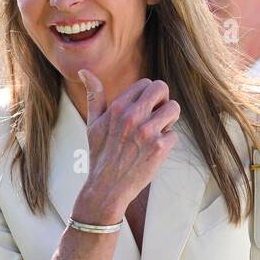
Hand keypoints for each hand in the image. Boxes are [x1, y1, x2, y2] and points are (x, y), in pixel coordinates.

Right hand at [71, 70, 179, 224]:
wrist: (106, 189)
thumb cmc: (100, 156)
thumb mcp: (93, 124)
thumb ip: (94, 96)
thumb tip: (84, 70)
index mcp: (118, 107)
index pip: (146, 83)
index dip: (148, 96)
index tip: (144, 110)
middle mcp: (132, 116)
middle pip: (162, 88)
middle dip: (162, 100)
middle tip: (156, 116)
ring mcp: (147, 131)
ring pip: (174, 108)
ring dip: (169, 120)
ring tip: (157, 133)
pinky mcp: (159, 148)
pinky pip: (174, 134)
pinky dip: (167, 144)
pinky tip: (154, 153)